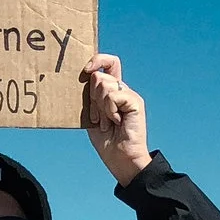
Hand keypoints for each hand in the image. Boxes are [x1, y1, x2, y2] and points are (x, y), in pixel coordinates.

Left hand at [78, 54, 150, 185]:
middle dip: (92, 98)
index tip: (85, 71)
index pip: (107, 63)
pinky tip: (116, 122)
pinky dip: (109, 111)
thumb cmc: (106, 142)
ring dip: (100, 107)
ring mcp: (129, 95)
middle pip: (99, 74)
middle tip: (99, 118)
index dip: (97, 60)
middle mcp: (121, 89)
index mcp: (111, 91)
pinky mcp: (135, 101)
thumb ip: (89, 97)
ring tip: (108, 123)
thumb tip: (85, 77)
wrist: (121, 159)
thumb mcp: (92, 116)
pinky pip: (113, 96)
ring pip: (104, 84)